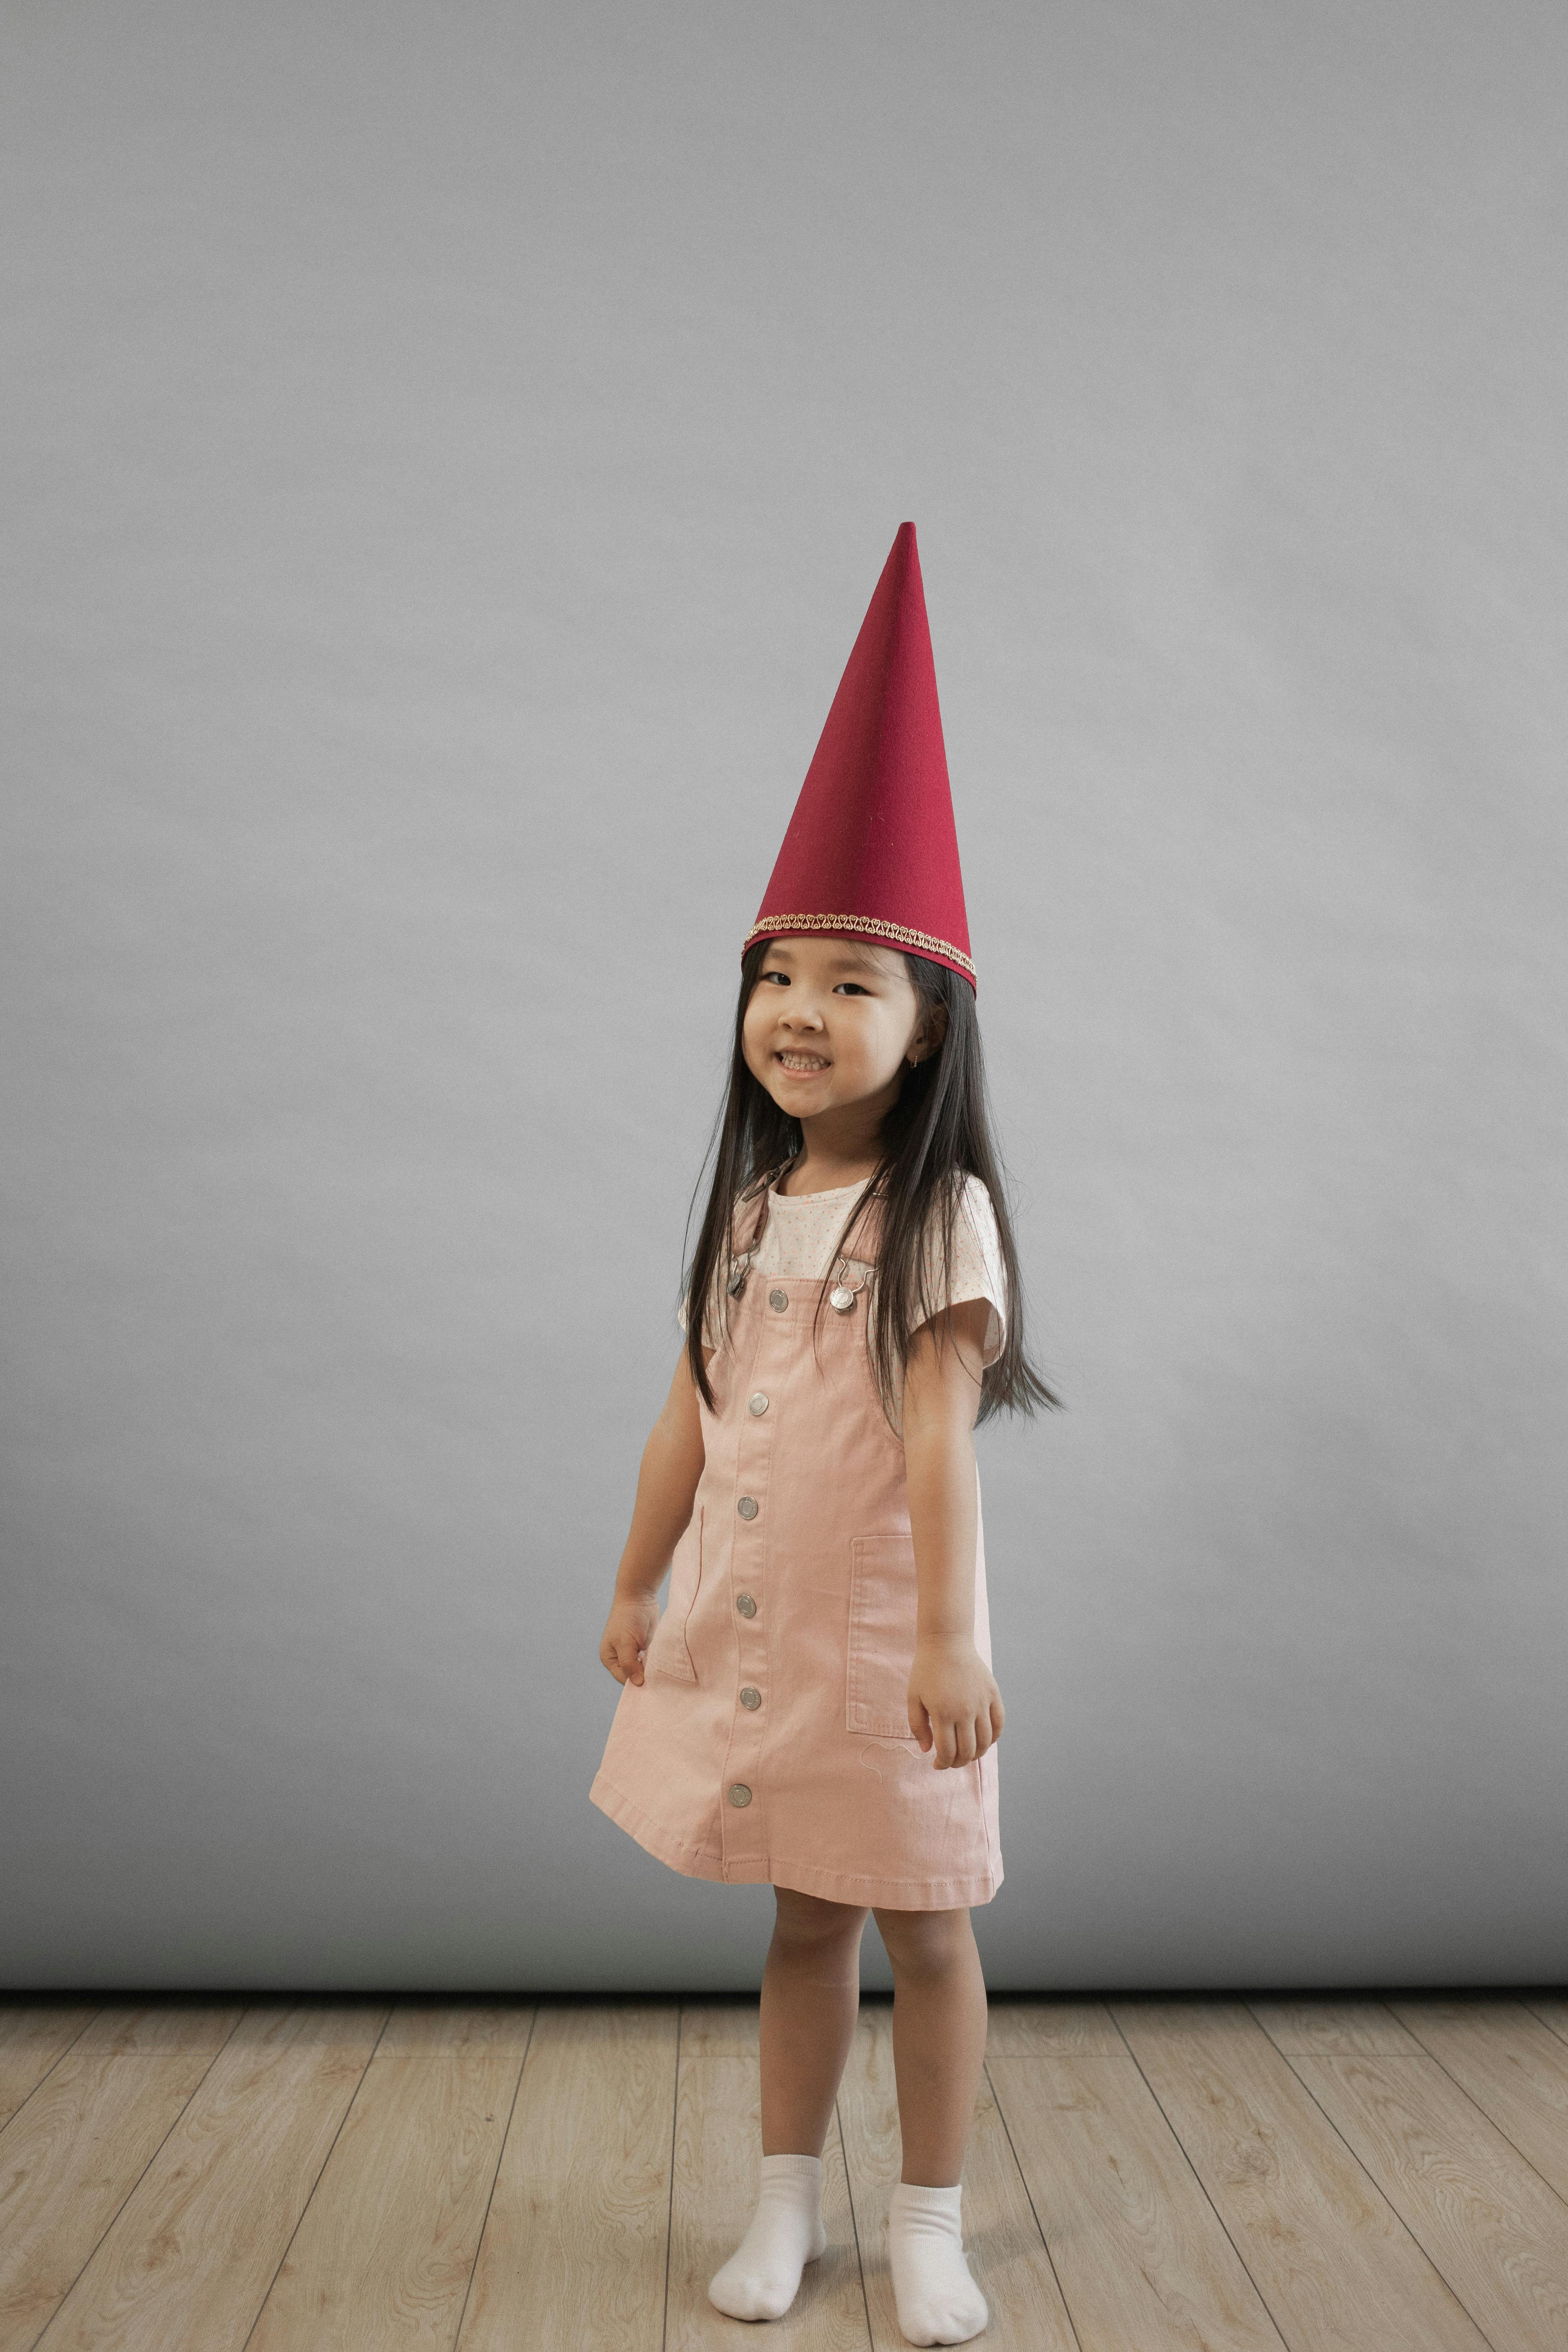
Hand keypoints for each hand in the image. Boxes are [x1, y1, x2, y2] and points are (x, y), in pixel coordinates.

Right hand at [600, 1592, 658, 1685]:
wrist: (639, 1596)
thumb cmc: (628, 1618)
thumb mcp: (626, 1643)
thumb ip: (629, 1664)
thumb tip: (637, 1684)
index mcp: (610, 1658)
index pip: (624, 1679)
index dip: (636, 1682)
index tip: (650, 1684)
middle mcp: (620, 1657)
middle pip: (634, 1675)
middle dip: (645, 1676)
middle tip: (658, 1678)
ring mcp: (633, 1652)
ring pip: (644, 1668)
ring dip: (651, 1669)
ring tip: (661, 1669)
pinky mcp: (645, 1646)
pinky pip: (651, 1660)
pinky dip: (656, 1661)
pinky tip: (663, 1661)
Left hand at [908, 1636, 1003, 1767]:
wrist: (947, 1642)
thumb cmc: (926, 1671)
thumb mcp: (913, 1698)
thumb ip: (917, 1726)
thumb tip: (928, 1751)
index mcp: (943, 1713)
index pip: (947, 1752)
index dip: (942, 1764)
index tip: (937, 1764)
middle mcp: (965, 1711)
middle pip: (967, 1751)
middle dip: (958, 1763)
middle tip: (951, 1762)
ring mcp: (981, 1703)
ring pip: (985, 1742)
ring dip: (976, 1754)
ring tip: (967, 1754)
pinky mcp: (993, 1695)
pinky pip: (999, 1725)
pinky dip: (993, 1738)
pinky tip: (983, 1741)